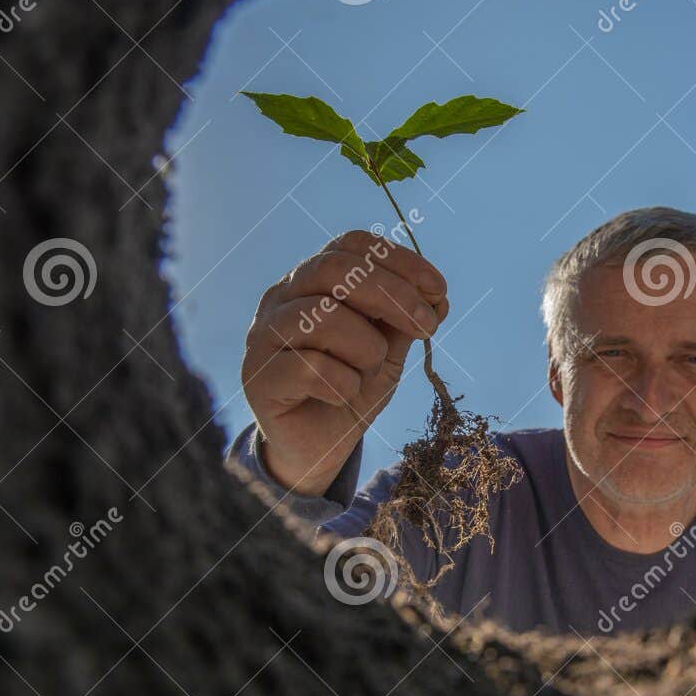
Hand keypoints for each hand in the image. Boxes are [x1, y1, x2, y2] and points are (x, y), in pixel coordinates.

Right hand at [240, 230, 448, 494]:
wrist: (318, 449)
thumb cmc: (351, 389)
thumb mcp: (387, 352)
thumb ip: (405, 321)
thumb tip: (438, 297)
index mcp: (313, 281)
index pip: (352, 246)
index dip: (399, 261)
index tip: (438, 290)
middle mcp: (282, 298)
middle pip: (334, 269)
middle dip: (392, 294)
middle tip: (426, 327)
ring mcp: (263, 335)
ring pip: (319, 314)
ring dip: (365, 345)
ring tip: (371, 369)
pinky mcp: (257, 377)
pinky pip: (306, 367)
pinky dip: (341, 383)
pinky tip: (345, 395)